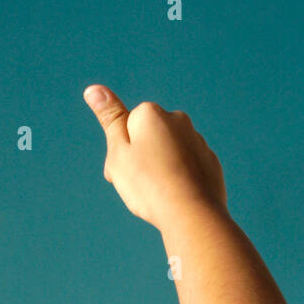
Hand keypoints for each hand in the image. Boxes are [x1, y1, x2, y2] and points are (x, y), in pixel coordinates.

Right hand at [83, 86, 227, 226]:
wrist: (191, 214)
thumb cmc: (148, 184)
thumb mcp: (118, 152)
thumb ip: (110, 119)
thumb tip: (93, 89)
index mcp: (151, 113)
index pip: (125, 128)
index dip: (119, 152)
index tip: (123, 171)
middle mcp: (177, 119)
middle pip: (148, 138)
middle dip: (140, 158)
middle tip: (138, 186)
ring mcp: (197, 140)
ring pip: (168, 153)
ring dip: (160, 169)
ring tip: (159, 194)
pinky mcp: (209, 161)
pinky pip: (186, 168)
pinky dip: (180, 179)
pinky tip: (177, 197)